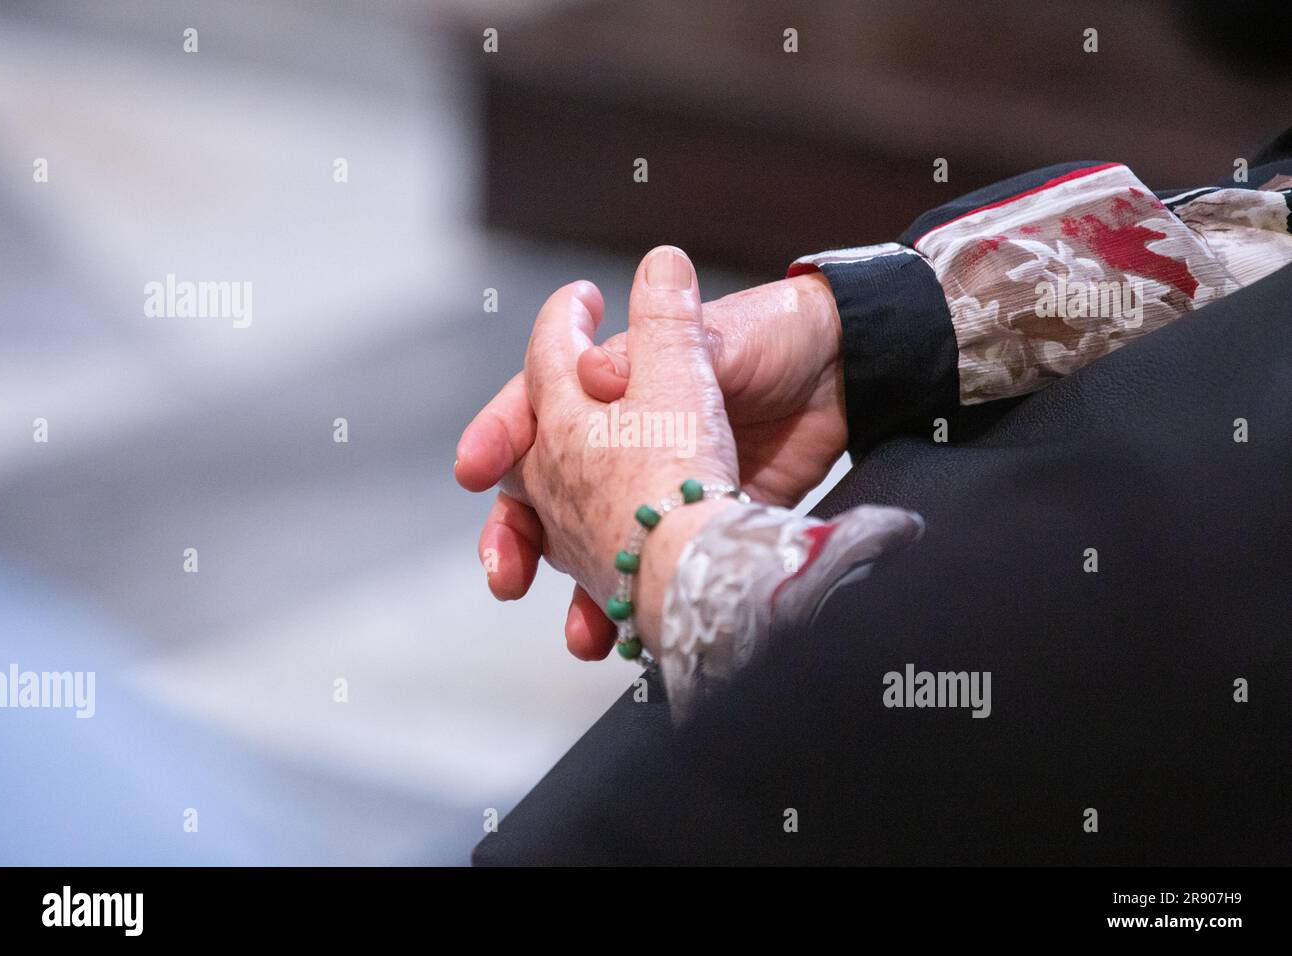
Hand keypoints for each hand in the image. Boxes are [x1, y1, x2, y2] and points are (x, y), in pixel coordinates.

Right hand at [456, 267, 844, 658]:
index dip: (498, 433)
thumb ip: (665, 347)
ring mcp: (647, 490)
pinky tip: (617, 638)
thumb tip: (593, 367)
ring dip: (566, 589)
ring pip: (579, 546)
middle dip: (513, 533)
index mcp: (613, 382)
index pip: (535, 405)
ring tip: (577, 631)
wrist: (844, 380)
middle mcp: (617, 439)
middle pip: (537, 490)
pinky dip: (621, 610)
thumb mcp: (722, 333)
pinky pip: (639, 575)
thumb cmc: (774, 336)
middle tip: (504, 571)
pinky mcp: (686, 529)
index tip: (474, 469)